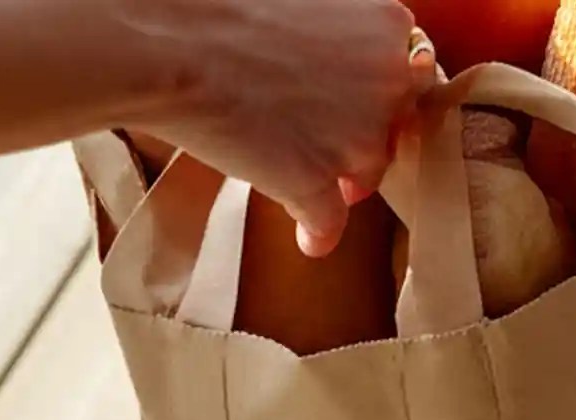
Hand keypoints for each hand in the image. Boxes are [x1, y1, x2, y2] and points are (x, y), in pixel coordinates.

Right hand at [123, 0, 433, 256]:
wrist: (171, 46)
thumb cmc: (221, 9)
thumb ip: (339, 24)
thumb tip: (330, 55)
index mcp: (388, 27)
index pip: (404, 70)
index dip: (377, 90)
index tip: (351, 97)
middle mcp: (387, 84)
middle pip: (392, 125)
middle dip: (364, 137)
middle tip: (326, 140)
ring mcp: (356, 139)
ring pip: (365, 174)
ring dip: (342, 182)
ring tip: (304, 179)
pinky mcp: (317, 183)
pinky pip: (329, 222)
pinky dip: (317, 233)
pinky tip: (307, 240)